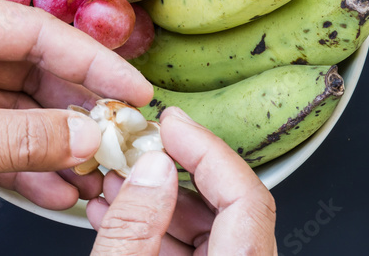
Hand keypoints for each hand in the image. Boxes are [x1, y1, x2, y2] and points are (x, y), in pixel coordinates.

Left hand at [0, 0, 151, 210]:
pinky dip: (21, 162)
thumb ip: (18, 139)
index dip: (93, 63)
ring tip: (92, 171)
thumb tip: (87, 137)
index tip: (134, 92)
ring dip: (53, 143)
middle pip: (30, 69)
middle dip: (74, 111)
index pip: (35, 33)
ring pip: (14, 107)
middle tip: (118, 138)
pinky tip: (53, 186)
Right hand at [87, 106, 276, 254]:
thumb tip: (151, 169)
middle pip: (231, 208)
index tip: (173, 126)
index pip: (247, 196)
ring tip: (121, 179)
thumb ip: (134, 228)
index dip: (207, 151)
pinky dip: (161, 232)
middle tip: (146, 143)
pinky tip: (121, 215)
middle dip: (180, 171)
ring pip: (213, 230)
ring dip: (164, 201)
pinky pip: (198, 253)